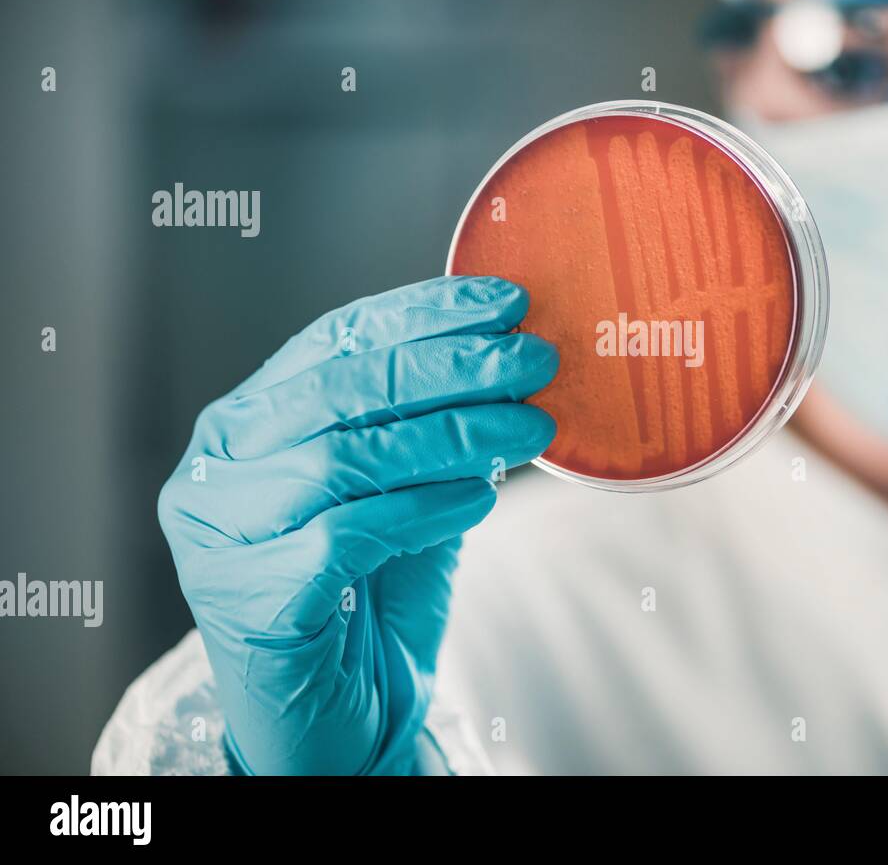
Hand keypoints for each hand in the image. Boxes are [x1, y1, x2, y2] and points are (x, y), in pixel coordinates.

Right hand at [158, 276, 556, 773]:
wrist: (332, 724)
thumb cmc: (364, 602)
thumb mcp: (401, 494)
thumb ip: (428, 431)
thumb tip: (508, 359)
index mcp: (246, 424)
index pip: (334, 342)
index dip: (422, 314)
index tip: (503, 302)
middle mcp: (217, 468)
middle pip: (341, 390)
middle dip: (449, 367)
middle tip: (532, 362)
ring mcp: (221, 534)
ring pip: (346, 457)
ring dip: (452, 436)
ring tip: (527, 429)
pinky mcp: (249, 597)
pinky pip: (350, 533)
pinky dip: (425, 508)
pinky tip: (478, 499)